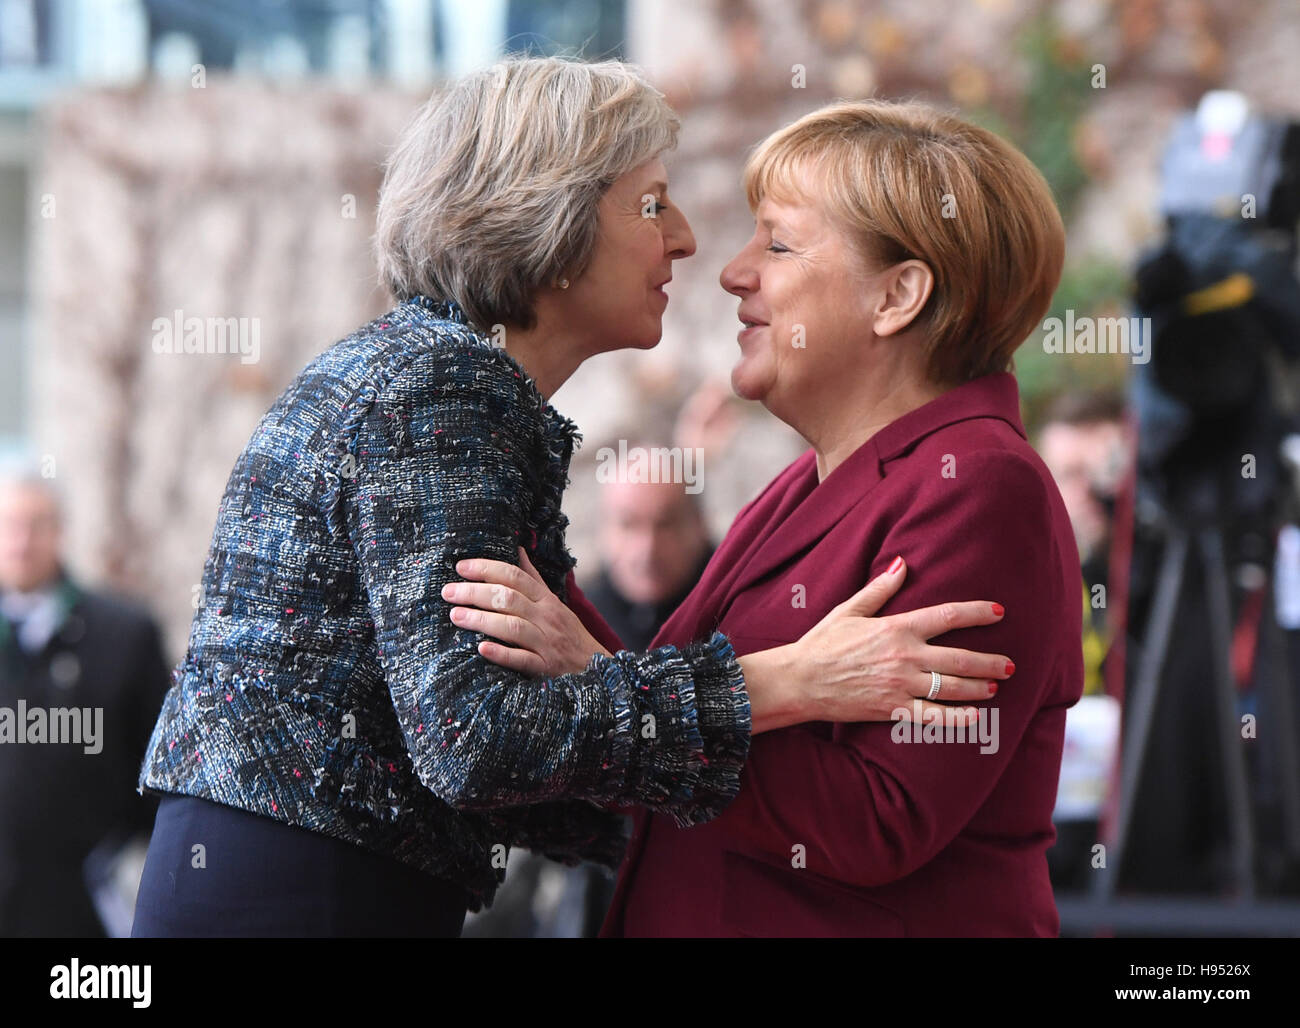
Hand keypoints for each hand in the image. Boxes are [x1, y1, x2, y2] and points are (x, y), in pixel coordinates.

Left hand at [442, 547, 611, 676]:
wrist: (595, 668)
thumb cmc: (568, 633)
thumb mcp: (554, 602)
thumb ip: (533, 578)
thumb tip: (517, 549)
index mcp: (546, 599)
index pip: (515, 576)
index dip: (487, 569)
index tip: (461, 567)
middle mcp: (547, 617)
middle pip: (509, 599)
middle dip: (476, 593)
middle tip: (449, 592)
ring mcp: (546, 642)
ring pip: (512, 627)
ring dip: (482, 620)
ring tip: (455, 616)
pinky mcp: (546, 667)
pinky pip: (523, 660)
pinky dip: (502, 653)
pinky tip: (482, 649)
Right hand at [740, 556, 1012, 733]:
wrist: (799, 680)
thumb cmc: (821, 643)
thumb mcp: (849, 610)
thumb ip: (881, 589)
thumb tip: (903, 563)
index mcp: (896, 628)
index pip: (948, 616)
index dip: (978, 613)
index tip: (999, 612)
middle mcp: (904, 656)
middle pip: (960, 657)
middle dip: (990, 661)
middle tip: (1009, 665)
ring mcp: (900, 685)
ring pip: (952, 687)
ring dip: (978, 687)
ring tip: (994, 687)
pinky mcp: (893, 710)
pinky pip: (933, 717)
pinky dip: (958, 719)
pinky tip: (976, 717)